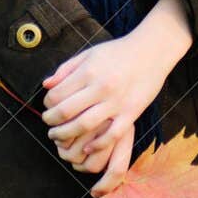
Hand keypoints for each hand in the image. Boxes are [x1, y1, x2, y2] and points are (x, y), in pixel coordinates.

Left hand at [41, 0, 191, 197]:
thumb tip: (46, 85)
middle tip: (48, 126)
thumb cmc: (118, 52)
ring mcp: (116, 102)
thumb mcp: (89, 54)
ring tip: (59, 137)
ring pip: (84, 126)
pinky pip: (111, 135)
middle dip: (51, 123)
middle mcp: (101, 87)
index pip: (57, 94)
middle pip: (66, 112)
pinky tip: (87, 147)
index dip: (47, 105)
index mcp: (89, 71)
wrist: (152, 50)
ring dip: (66, 135)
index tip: (47, 108)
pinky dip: (96, 145)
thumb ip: (66, 69)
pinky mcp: (131, 113)